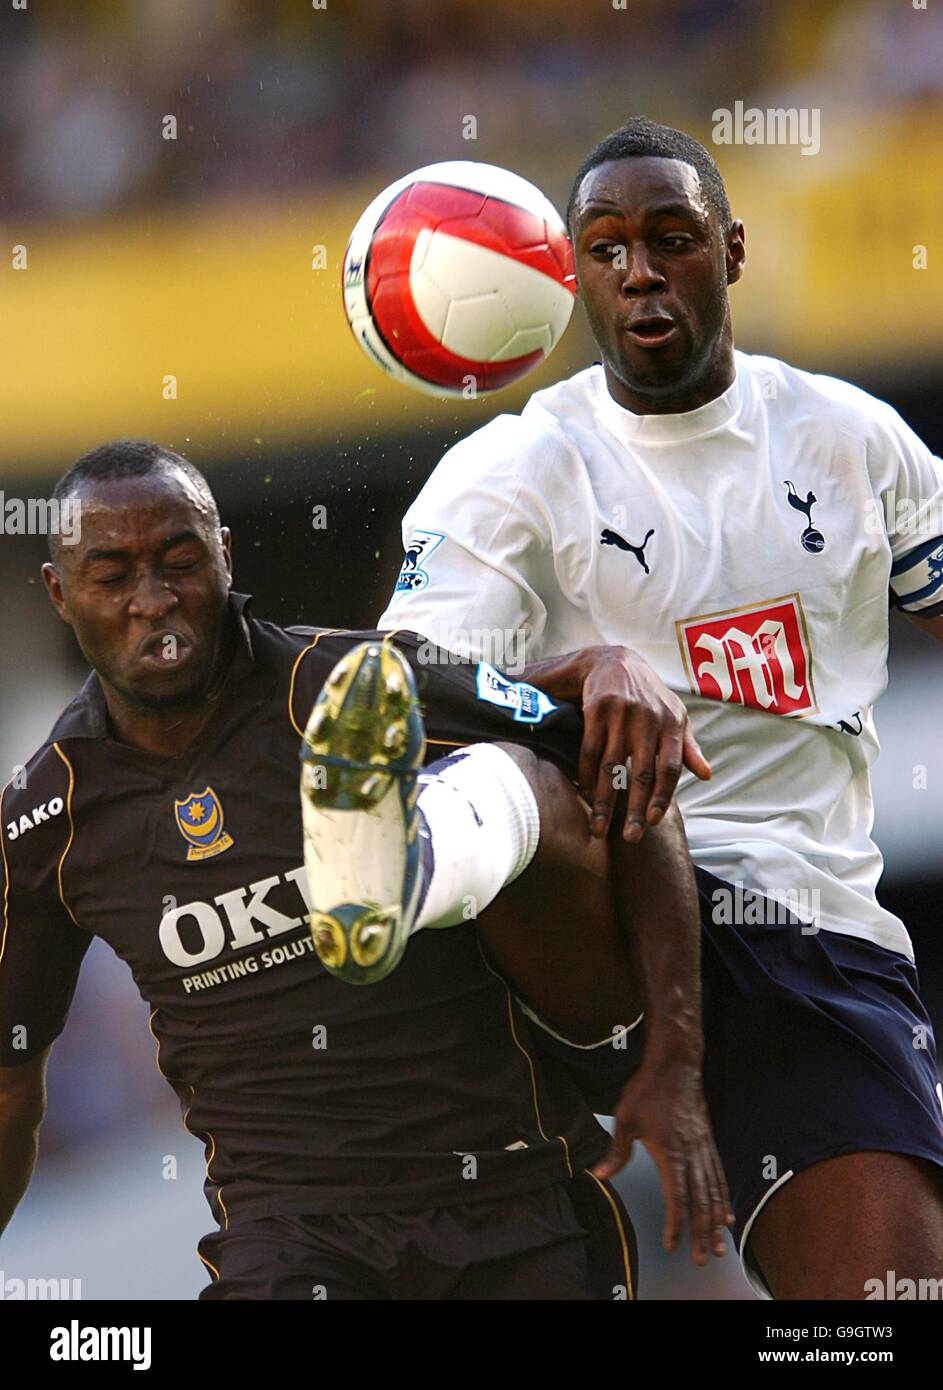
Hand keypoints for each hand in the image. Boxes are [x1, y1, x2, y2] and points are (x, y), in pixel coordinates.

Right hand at [576, 646, 709, 839]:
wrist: (613, 660)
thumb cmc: (648, 695)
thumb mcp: (675, 715)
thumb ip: (688, 747)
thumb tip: (706, 775)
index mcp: (671, 723)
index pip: (669, 767)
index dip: (661, 796)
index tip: (653, 821)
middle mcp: (648, 718)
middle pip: (641, 772)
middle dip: (634, 808)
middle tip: (630, 837)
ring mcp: (621, 714)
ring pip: (612, 767)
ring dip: (604, 801)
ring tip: (599, 827)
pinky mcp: (596, 710)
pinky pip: (590, 751)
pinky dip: (586, 776)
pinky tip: (585, 794)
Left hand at [591, 1057, 732, 1264]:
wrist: (676, 1064)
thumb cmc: (649, 1089)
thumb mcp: (625, 1117)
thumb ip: (617, 1151)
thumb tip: (600, 1175)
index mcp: (671, 1151)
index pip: (677, 1196)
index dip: (676, 1223)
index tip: (673, 1244)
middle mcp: (692, 1153)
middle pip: (701, 1200)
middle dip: (701, 1231)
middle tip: (703, 1257)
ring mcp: (704, 1147)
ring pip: (714, 1190)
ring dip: (716, 1220)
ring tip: (719, 1244)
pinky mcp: (709, 1140)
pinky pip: (720, 1174)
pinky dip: (725, 1196)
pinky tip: (727, 1212)